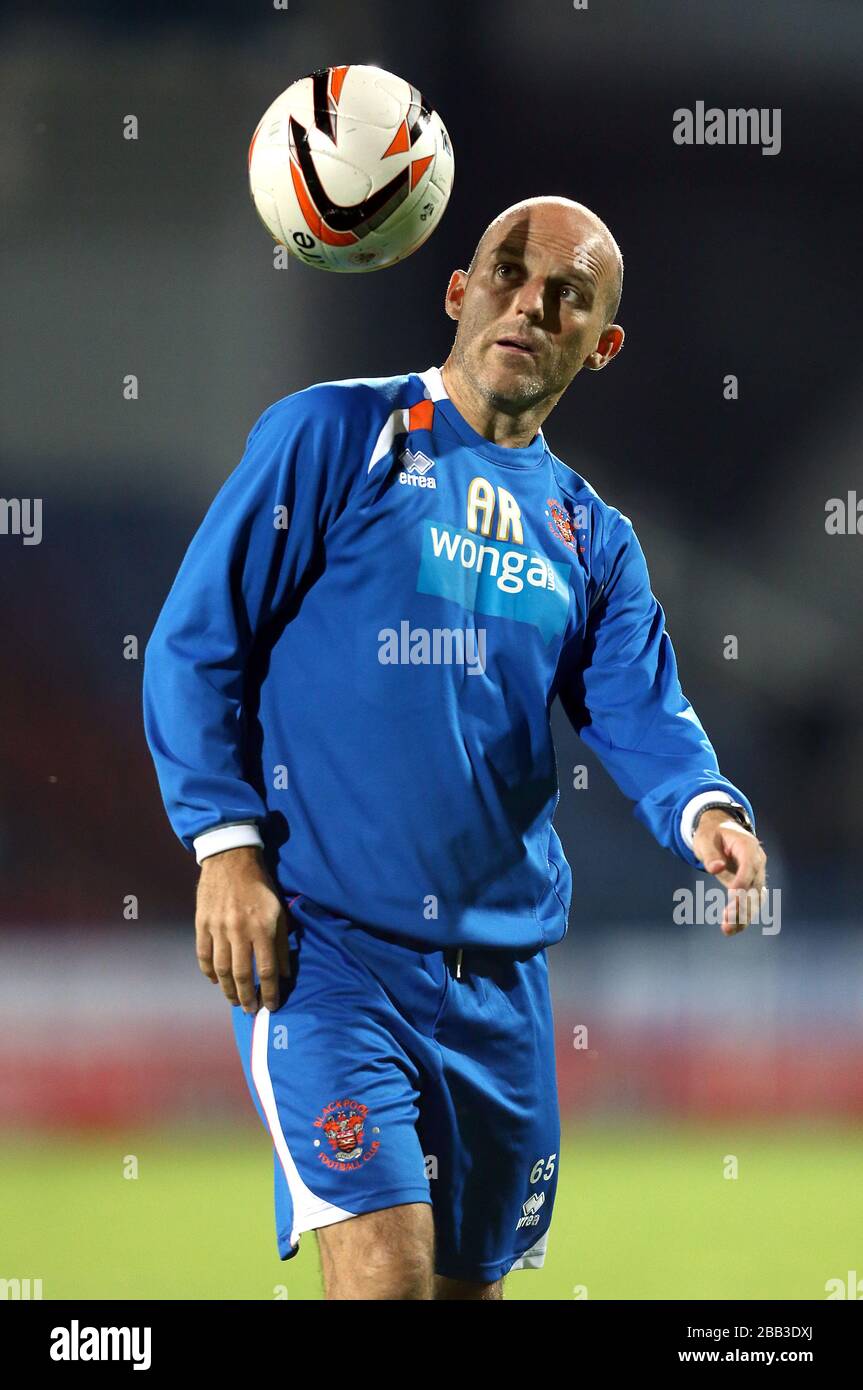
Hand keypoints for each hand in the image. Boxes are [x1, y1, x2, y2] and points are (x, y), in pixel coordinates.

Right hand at [195, 846, 289, 1011]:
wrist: (231, 860)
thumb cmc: (260, 886)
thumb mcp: (279, 912)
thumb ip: (281, 944)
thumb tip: (284, 974)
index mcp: (261, 927)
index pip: (266, 970)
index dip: (269, 992)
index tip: (271, 1006)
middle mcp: (239, 930)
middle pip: (241, 974)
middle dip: (247, 997)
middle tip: (250, 1010)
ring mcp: (217, 928)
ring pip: (221, 969)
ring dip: (227, 989)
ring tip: (234, 1000)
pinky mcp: (202, 924)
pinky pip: (203, 955)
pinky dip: (208, 971)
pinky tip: (214, 981)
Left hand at [692, 809, 767, 936]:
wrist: (720, 831)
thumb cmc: (711, 835)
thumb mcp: (705, 840)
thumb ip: (710, 854)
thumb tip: (715, 868)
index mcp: (748, 846)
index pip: (750, 865)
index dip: (743, 880)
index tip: (733, 895)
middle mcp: (758, 861)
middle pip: (755, 885)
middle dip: (742, 904)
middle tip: (726, 919)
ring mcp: (757, 874)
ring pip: (756, 899)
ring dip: (743, 915)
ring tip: (727, 930)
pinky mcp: (752, 886)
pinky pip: (751, 903)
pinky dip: (743, 917)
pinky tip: (731, 929)